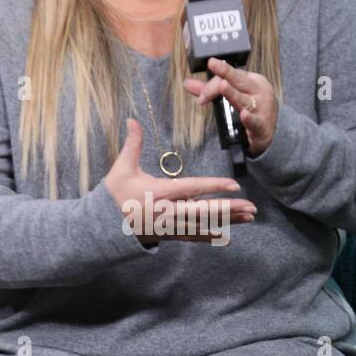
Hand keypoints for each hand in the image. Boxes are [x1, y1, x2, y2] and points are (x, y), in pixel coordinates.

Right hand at [104, 119, 257, 244]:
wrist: (103, 227)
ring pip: (204, 224)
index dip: (214, 187)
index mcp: (159, 193)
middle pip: (204, 211)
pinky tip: (227, 235)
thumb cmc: (114, 195)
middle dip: (229, 210)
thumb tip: (132, 119)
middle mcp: (168, 212)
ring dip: (228, 221)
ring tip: (249, 218)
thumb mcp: (121, 168)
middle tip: (251, 207)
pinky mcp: (169, 234)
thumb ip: (132, 144)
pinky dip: (211, 235)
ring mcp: (170, 226)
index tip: (234, 186)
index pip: (191, 189)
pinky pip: (194, 236)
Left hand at [183, 57, 278, 156]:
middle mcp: (258, 91)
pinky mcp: (262, 126)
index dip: (214, 80)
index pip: (232, 75)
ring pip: (244, 100)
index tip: (200, 90)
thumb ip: (210, 90)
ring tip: (223, 86)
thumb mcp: (234, 96)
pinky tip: (244, 115)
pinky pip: (255, 122)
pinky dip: (249, 119)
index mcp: (252, 81)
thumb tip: (188, 83)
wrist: (273, 131)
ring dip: (233, 93)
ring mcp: (261, 108)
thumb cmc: (253, 108)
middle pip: (239, 81)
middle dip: (225, 74)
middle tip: (213, 64)